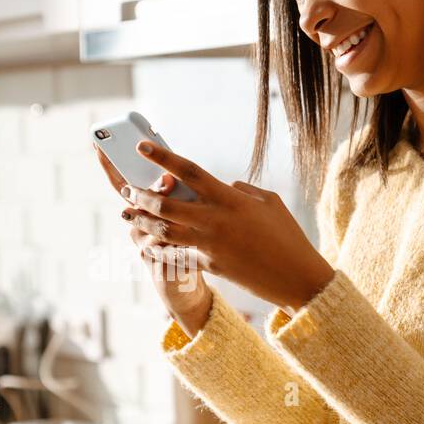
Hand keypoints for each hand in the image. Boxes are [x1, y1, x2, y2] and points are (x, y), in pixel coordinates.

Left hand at [100, 139, 334, 312]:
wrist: (296, 277)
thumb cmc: (287, 235)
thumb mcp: (269, 202)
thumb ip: (242, 190)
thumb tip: (225, 186)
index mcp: (229, 198)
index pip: (188, 171)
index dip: (162, 156)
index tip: (142, 146)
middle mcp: (214, 220)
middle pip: (165, 203)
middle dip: (140, 195)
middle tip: (127, 190)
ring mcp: (209, 245)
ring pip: (164, 230)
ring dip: (142, 221)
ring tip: (127, 214)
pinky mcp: (209, 265)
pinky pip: (176, 256)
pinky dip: (159, 250)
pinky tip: (146, 245)